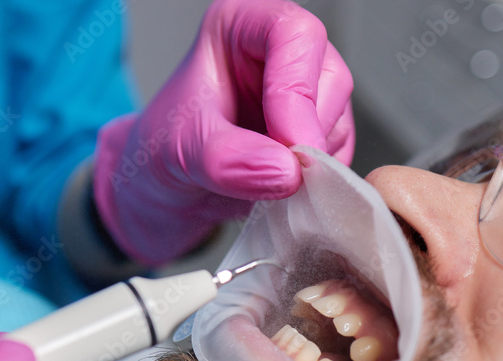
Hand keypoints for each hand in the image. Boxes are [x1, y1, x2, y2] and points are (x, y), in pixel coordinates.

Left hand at [94, 0, 354, 264]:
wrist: (166, 191)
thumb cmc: (163, 151)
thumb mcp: (182, 152)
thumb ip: (228, 160)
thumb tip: (287, 171)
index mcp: (241, 27)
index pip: (294, 34)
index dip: (296, 91)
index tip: (286, 144)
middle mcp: (281, 51)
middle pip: (330, 78)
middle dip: (305, 134)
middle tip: (276, 175)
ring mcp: (306, 92)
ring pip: (339, 120)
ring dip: (312, 163)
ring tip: (263, 183)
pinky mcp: (319, 131)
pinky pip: (340, 155)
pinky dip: (317, 180)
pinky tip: (279, 189)